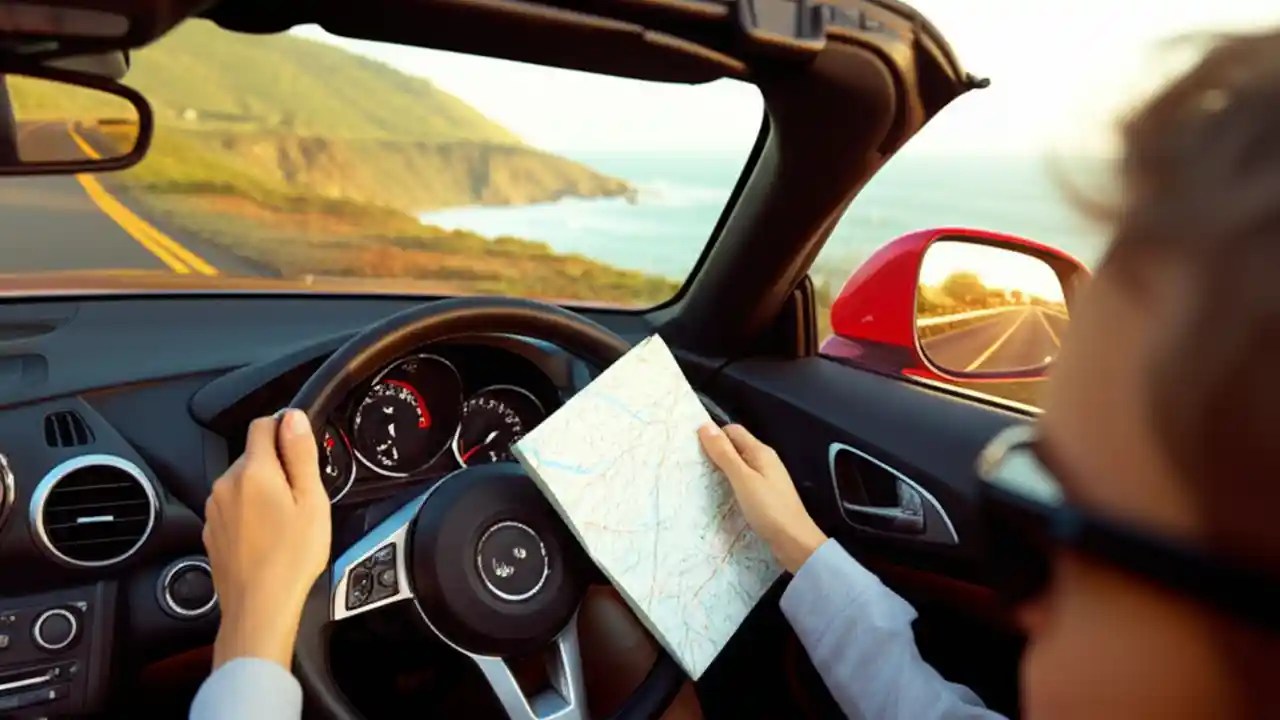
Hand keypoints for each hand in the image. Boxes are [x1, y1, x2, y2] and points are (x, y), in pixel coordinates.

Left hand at [203, 410, 331, 670]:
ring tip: (285, 521)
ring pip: (242, 482)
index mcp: (254, 471)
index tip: (302, 450)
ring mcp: (214, 508)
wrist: (259, 606)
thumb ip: (301, 453)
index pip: (262, 425)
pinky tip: (267, 536)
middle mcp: (226, 484)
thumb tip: (292, 417)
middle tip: (301, 497)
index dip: (285, 429)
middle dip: (277, 466)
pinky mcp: (210, 530)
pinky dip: (249, 512)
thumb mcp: (312, 501)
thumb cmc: (291, 557)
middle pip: (253, 455)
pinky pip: (233, 507)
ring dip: (262, 490)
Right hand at [698, 423, 826, 573]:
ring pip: (739, 465)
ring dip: (722, 469)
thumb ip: (725, 453)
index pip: (733, 431)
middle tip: (692, 465)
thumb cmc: (768, 508)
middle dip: (716, 452)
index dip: (713, 435)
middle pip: (736, 446)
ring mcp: (767, 478)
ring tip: (701, 479)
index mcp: (761, 451)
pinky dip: (731, 482)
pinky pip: (744, 480)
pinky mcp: (766, 495)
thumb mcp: (742, 479)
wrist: (795, 541)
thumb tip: (705, 425)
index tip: (692, 447)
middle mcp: (765, 460)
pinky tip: (721, 494)